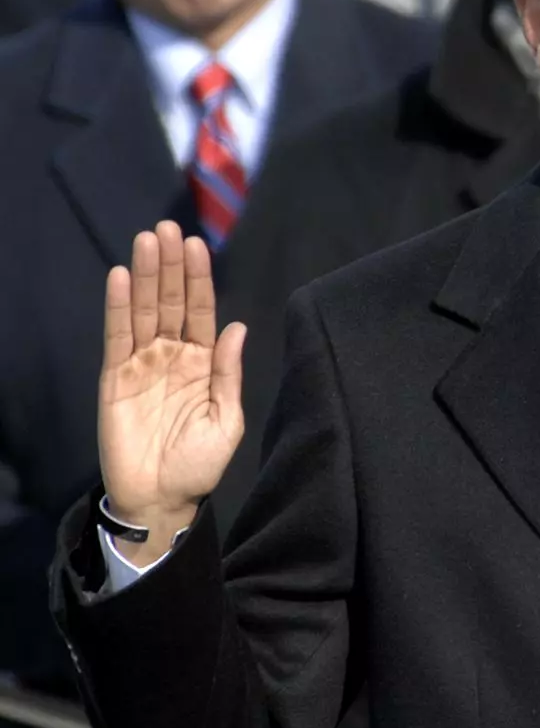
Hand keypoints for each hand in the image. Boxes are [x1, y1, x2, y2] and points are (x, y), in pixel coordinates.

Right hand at [98, 221, 245, 563]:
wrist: (163, 499)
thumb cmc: (200, 464)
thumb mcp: (226, 419)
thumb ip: (228, 372)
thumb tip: (237, 327)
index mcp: (203, 362)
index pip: (200, 310)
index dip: (198, 279)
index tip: (197, 244)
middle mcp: (172, 356)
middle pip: (169, 301)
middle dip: (169, 265)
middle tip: (167, 228)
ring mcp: (142, 365)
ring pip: (143, 311)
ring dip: (144, 276)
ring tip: (146, 240)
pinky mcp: (115, 379)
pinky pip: (116, 338)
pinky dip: (117, 307)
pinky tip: (119, 278)